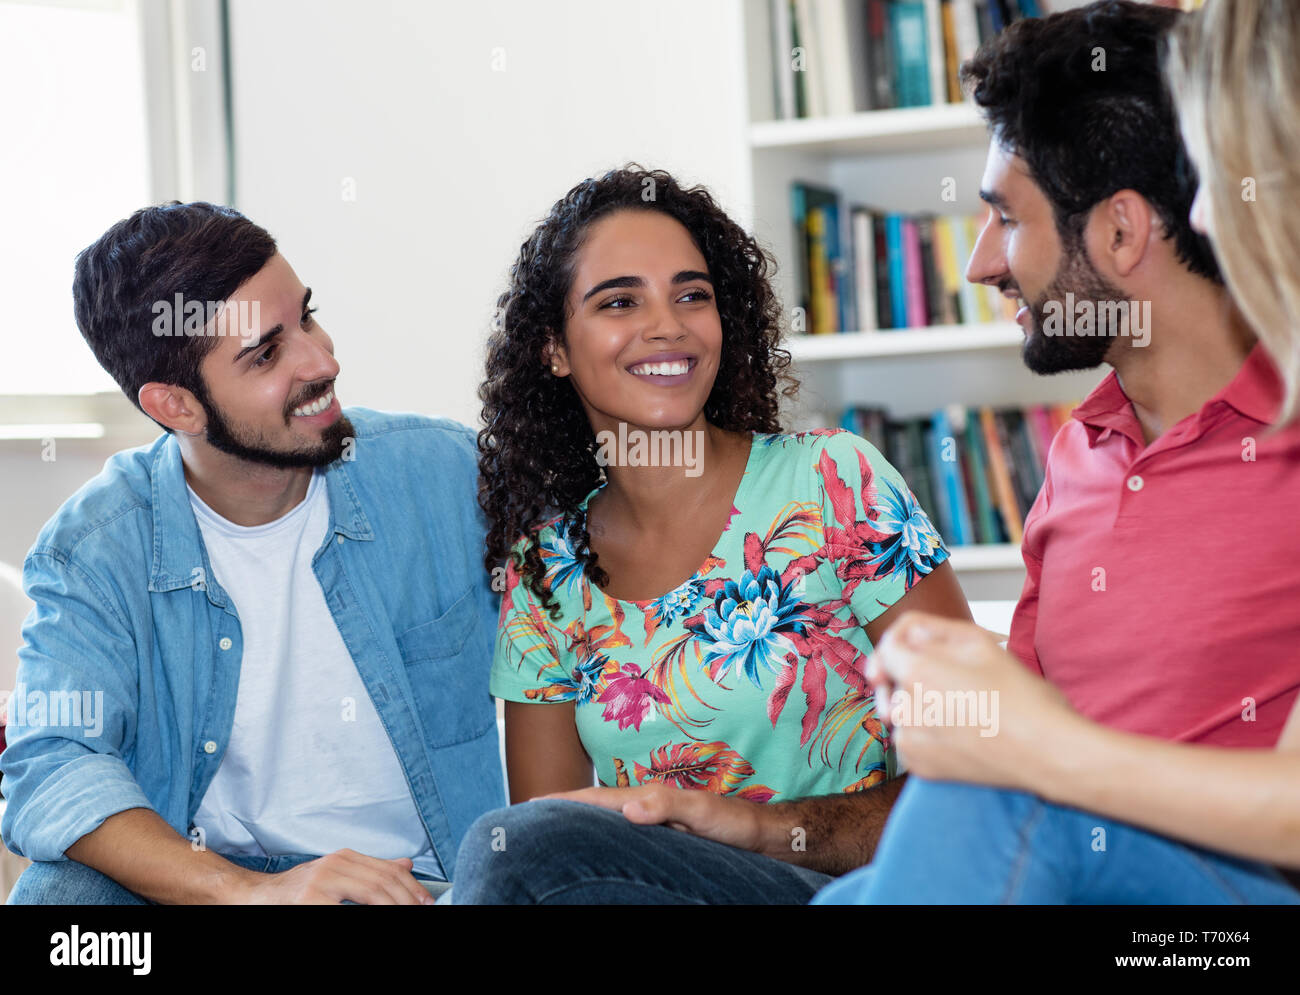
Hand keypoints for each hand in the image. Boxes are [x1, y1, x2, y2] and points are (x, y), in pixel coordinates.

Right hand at [234, 849, 434, 904]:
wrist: (252, 897)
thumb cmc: (295, 892)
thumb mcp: (334, 874)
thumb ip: (369, 870)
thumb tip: (406, 865)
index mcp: (344, 858)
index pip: (388, 872)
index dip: (412, 889)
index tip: (426, 903)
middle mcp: (333, 866)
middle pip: (383, 884)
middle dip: (405, 901)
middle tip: (420, 912)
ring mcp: (320, 885)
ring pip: (371, 895)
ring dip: (392, 908)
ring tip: (404, 915)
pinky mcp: (310, 902)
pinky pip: (344, 911)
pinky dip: (365, 915)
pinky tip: (376, 917)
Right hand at [541, 784, 764, 853]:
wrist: (758, 835)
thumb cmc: (732, 821)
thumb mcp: (700, 811)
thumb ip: (666, 804)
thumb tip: (626, 809)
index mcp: (647, 798)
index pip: (598, 798)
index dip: (566, 800)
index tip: (534, 802)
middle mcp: (645, 807)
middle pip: (596, 807)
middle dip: (563, 808)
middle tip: (529, 814)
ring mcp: (652, 822)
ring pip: (606, 821)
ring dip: (579, 821)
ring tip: (549, 828)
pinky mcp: (661, 837)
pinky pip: (621, 835)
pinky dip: (601, 835)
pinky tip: (593, 845)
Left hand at [867, 611, 1078, 791]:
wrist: (1045, 752)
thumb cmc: (1020, 695)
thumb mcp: (981, 644)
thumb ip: (934, 631)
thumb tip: (908, 635)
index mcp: (918, 673)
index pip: (887, 649)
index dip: (898, 641)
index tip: (910, 647)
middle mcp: (906, 709)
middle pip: (892, 681)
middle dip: (910, 674)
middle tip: (945, 678)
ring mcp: (910, 742)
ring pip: (900, 711)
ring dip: (918, 704)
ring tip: (959, 706)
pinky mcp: (919, 766)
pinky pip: (907, 739)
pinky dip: (923, 732)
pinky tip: (956, 731)